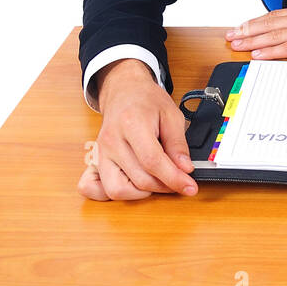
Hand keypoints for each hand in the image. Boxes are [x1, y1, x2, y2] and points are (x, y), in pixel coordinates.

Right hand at [77, 58, 198, 200]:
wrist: (123, 91)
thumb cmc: (146, 100)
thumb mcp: (171, 115)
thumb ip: (178, 144)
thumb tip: (185, 169)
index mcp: (132, 123)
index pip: (152, 161)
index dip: (173, 178)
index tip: (189, 186)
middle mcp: (112, 140)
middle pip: (139, 178)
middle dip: (164, 186)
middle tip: (180, 181)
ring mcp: (101, 152)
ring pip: (118, 190)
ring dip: (142, 193)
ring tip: (159, 181)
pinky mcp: (97, 160)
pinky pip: (98, 189)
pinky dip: (117, 194)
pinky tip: (135, 187)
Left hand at [225, 0, 286, 58]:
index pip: (277, 16)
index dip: (257, 21)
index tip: (242, 26)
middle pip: (270, 24)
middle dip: (248, 30)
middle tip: (230, 36)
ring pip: (275, 35)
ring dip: (253, 40)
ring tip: (237, 44)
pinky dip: (271, 51)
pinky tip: (259, 54)